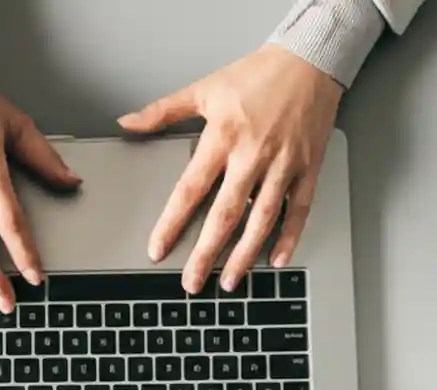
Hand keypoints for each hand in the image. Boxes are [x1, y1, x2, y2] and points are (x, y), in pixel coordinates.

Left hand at [118, 45, 342, 292]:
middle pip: (225, 214)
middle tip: (192, 282)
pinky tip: (276, 260)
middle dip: (206, 253)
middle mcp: (253, 155)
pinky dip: (289, 237)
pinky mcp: (308, 168)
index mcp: (223, 137)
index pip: (190, 190)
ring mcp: (283, 164)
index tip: (158, 250)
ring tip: (229, 281)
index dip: (172, 223)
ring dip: (244, 255)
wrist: (309, 60)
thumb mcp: (205, 89)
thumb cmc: (256, 75)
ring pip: (261, 219)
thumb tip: (127, 122)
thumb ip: (163, 111)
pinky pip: (298, 209)